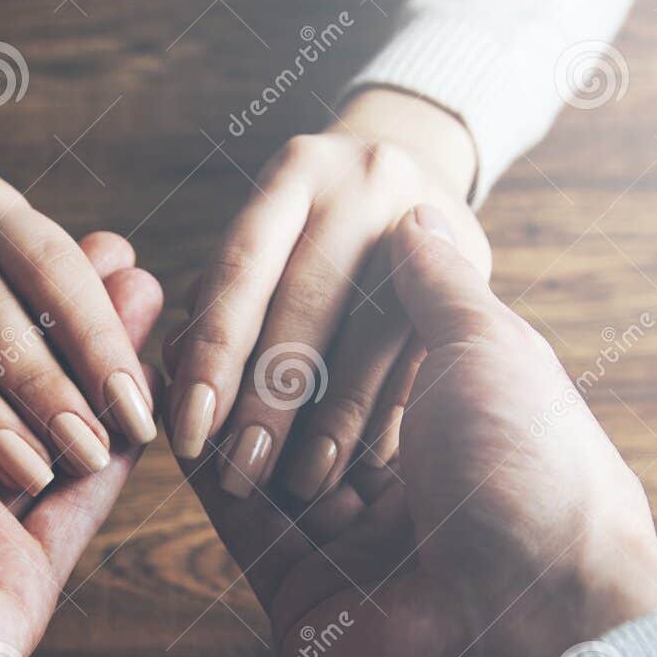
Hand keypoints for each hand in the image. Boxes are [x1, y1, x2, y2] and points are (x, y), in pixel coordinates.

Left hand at [0, 244, 163, 656]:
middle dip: (65, 324)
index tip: (50, 240)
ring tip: (150, 297)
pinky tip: (151, 386)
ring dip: (104, 371)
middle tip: (122, 257)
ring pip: (54, 438)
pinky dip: (121, 451)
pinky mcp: (16, 587)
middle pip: (7, 388)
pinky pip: (79, 508)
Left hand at [167, 89, 491, 502]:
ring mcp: (424, 216)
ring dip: (335, 422)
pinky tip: (361, 467)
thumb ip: (228, 300)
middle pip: (306, 305)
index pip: (242, 271)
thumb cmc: (313, 231)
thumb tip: (184, 384)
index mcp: (296, 171)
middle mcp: (362, 182)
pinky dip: (386, 415)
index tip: (191, 433)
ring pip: (371, 338)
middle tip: (242, 474)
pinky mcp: (473, 261)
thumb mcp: (268, 239)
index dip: (215, 356)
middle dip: (270, 401)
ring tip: (305, 486)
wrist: (423, 171)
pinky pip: (420, 355)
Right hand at [173, 207, 656, 656]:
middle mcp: (413, 493)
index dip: (326, 314)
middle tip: (206, 312)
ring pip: (271, 465)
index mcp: (469, 432)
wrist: (527, 627)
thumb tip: (415, 217)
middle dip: (262, 367)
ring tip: (177, 350)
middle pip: (318, 414)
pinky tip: (173, 409)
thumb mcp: (493, 349)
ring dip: (224, 411)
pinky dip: (204, 466)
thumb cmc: (530, 476)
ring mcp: (355, 548)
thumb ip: (437, 286)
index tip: (279, 267)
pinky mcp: (301, 594)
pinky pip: (241, 520)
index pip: (378, 358)